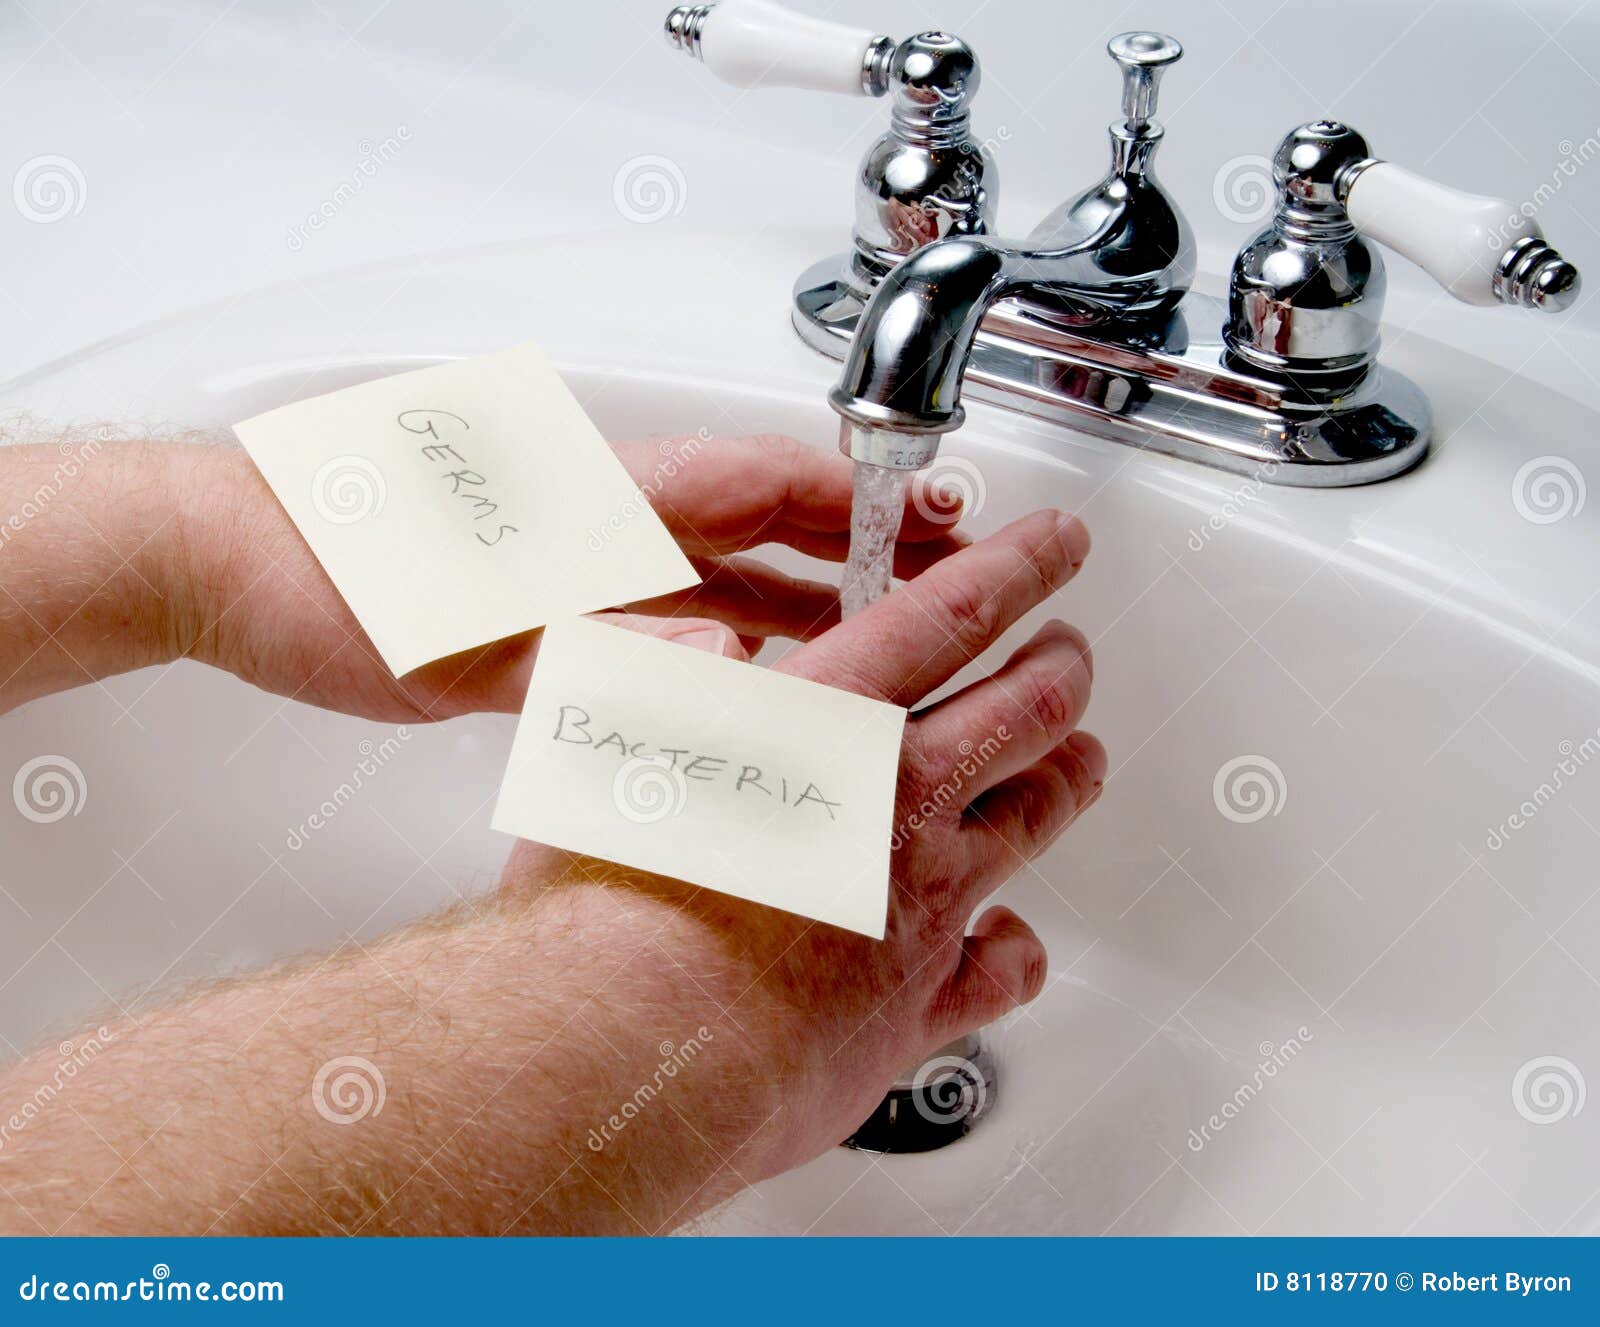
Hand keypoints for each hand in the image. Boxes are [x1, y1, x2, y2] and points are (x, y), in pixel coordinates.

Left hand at [187, 433, 966, 720]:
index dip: (860, 502)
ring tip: (887, 630)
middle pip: (762, 520)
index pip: (761, 484)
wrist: (234, 563)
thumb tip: (723, 668)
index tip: (941, 522)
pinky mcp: (549, 602)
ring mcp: (580, 559)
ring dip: (806, 596)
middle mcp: (604, 519)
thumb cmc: (335, 576)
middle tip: (946, 575)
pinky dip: (735, 637)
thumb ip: (601, 652)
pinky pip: (672, 612)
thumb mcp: (474, 635)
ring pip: (723, 571)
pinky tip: (766, 671)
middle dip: (857, 546)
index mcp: (599, 502)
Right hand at [501, 506, 1101, 1178]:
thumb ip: (672, 681)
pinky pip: (1004, 968)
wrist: (629, 1051)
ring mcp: (922, 903)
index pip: (948, 618)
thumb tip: (707, 653)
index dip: (1017, 568)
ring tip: (1080, 757)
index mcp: (827, 725)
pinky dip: (1017, 947)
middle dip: (1060, 667)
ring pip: (1034, 818)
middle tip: (1068, 649)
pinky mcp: (921, 1000)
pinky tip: (1012, 942)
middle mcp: (895, 803)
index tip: (1055, 544)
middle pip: (1024, 711)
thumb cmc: (608, 906)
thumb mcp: (611, 741)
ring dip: (1066, 776)